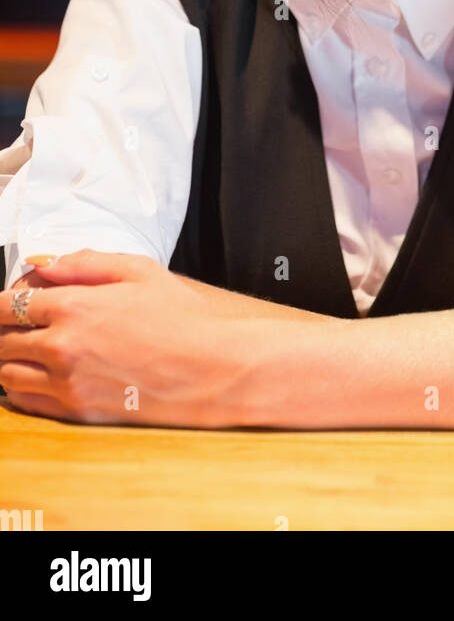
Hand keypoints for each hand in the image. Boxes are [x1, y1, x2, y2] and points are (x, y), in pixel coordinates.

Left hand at [0, 249, 271, 426]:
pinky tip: (39, 375)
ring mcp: (67, 384)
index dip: (3, 302)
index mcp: (75, 307)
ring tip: (31, 349)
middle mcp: (62, 347)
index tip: (12, 301)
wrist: (211, 368)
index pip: (9, 305)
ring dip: (11, 358)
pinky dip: (21, 387)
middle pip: (3, 339)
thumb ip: (85, 263)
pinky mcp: (76, 412)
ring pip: (6, 373)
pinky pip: (25, 402)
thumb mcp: (139, 271)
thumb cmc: (181, 317)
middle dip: (7, 328)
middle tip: (24, 323)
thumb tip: (44, 263)